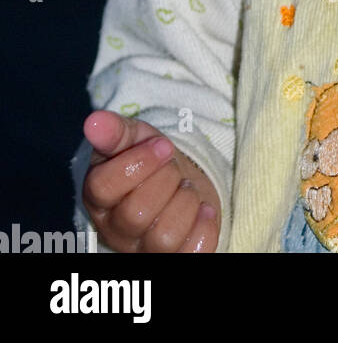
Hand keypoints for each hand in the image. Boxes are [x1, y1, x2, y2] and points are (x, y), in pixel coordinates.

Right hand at [81, 110, 220, 252]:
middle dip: (165, 179)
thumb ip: (115, 131)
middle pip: (136, 213)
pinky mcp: (176, 258)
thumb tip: (93, 121)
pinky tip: (203, 210)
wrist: (183, 181)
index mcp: (100, 198)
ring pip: (164, 237)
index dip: (138, 162)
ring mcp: (145, 250)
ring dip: (186, 203)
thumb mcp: (134, 138)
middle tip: (173, 169)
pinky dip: (204, 228)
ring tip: (185, 190)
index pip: (103, 187)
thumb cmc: (153, 161)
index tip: (162, 146)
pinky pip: (191, 254)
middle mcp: (116, 231)